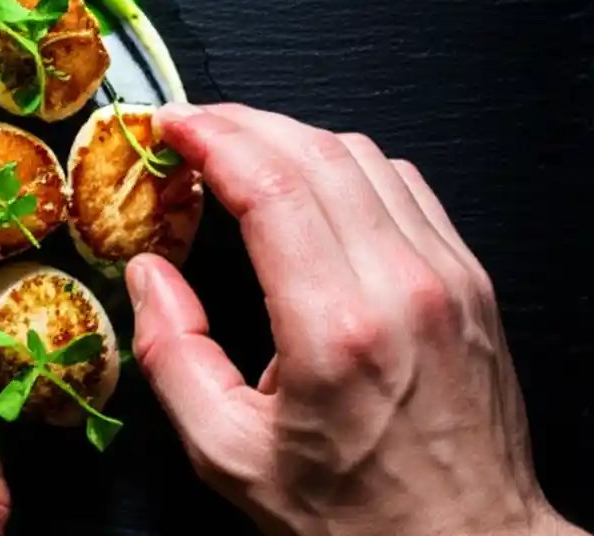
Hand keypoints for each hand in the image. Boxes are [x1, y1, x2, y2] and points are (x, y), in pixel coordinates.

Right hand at [129, 104, 585, 535]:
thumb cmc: (354, 514)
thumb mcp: (229, 454)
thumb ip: (173, 355)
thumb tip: (149, 274)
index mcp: (336, 328)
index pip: (272, 185)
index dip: (213, 138)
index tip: (171, 124)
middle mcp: (403, 286)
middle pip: (317, 152)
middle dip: (242, 123)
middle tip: (191, 128)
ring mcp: (447, 276)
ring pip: (365, 156)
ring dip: (292, 136)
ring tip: (240, 150)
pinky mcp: (470, 280)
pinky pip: (403, 184)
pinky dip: (344, 163)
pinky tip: (307, 181)